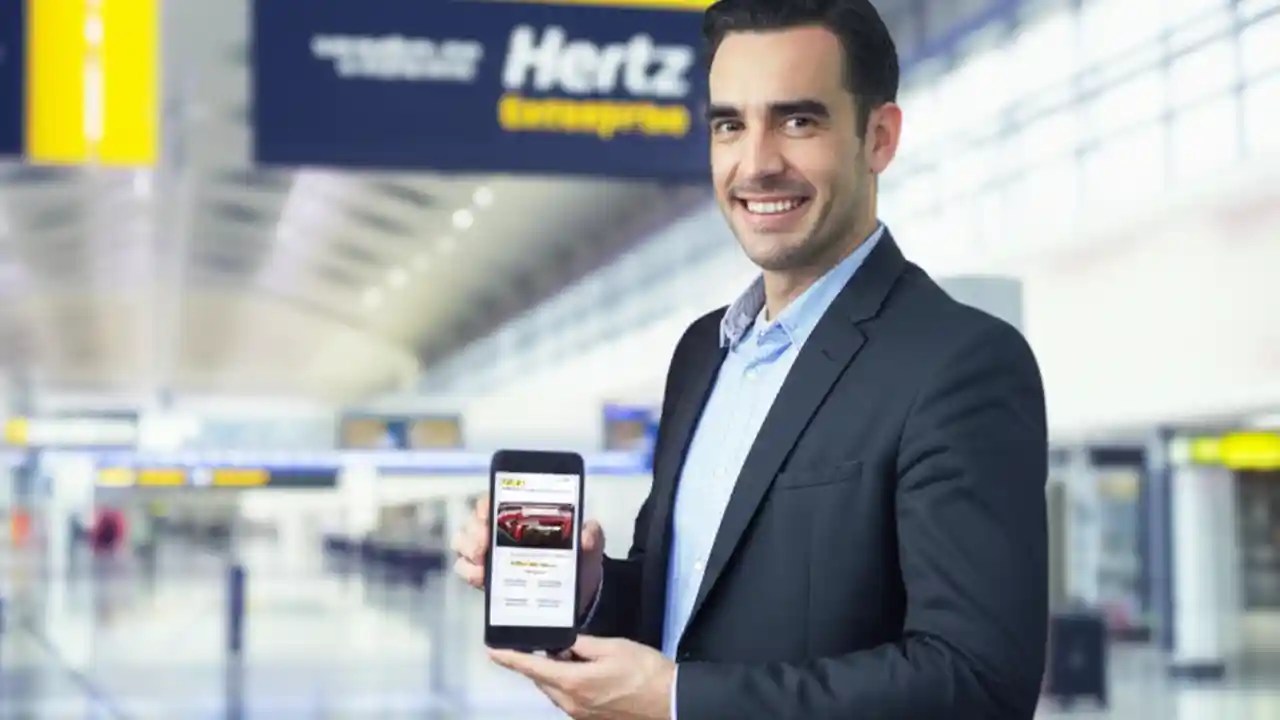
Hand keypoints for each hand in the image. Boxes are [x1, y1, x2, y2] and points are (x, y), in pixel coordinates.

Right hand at [450, 493, 606, 614]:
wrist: (575, 591)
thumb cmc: (578, 559)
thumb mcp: (589, 545)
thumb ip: (591, 535)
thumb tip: (586, 532)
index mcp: (520, 515)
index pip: (494, 501)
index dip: (486, 504)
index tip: (488, 513)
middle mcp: (498, 529)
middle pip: (473, 522)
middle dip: (475, 530)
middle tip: (484, 543)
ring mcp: (488, 553)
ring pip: (463, 543)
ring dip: (469, 549)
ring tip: (482, 560)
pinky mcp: (485, 576)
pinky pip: (465, 569)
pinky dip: (470, 572)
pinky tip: (481, 577)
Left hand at [490, 636, 673, 719]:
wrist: (671, 702)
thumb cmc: (644, 671)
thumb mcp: (613, 647)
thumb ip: (583, 645)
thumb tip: (564, 643)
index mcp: (573, 682)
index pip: (533, 669)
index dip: (511, 659)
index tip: (493, 652)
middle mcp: (571, 703)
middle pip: (543, 681)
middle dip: (538, 664)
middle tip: (546, 644)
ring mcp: (581, 715)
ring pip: (555, 692)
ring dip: (554, 675)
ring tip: (568, 656)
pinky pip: (569, 700)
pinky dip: (568, 685)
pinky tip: (582, 673)